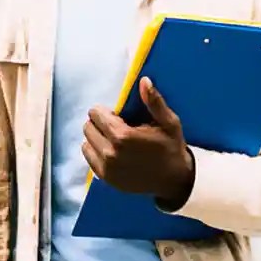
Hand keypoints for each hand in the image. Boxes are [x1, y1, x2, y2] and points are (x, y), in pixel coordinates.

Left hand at [82, 77, 195, 208]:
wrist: (173, 179)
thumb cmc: (171, 147)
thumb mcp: (168, 122)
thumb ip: (154, 102)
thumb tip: (144, 81)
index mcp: (123, 137)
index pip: (95, 114)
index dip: (106, 112)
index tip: (119, 116)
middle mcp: (110, 153)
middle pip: (88, 127)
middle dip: (100, 123)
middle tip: (117, 127)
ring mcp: (106, 168)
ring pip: (86, 142)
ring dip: (96, 137)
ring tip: (114, 140)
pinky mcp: (105, 178)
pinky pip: (88, 156)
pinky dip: (95, 151)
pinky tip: (111, 151)